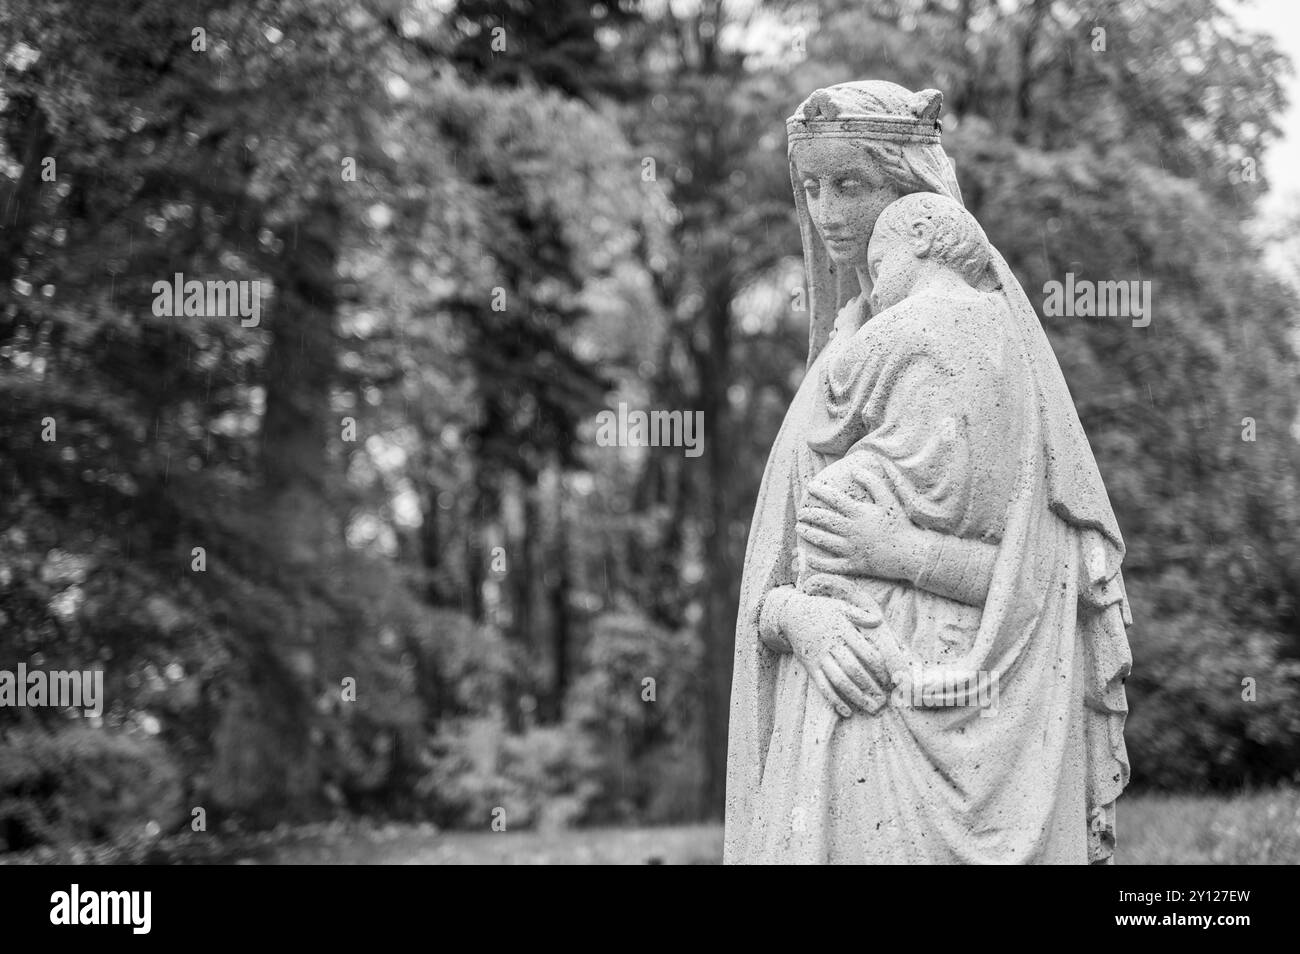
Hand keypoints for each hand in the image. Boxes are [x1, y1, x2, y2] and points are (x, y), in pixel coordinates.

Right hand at [776, 590, 890, 717]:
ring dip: (856, 696)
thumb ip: (860, 615)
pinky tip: (846, 711)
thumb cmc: (820, 610)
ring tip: (871, 707)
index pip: (866, 653)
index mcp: (843, 631)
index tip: (890, 679)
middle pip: (854, 670)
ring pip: (839, 681)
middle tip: (885, 700)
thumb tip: (879, 620)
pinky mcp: (810, 667)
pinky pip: (822, 686)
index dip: (880, 668)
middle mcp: (832, 646)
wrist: (791, 615)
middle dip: (871, 686)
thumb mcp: (840, 606)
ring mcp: (820, 658)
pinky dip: (834, 700)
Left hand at [796, 477, 918, 581]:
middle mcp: (852, 531)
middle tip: (801, 511)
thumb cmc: (901, 525)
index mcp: (860, 513)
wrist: (912, 553)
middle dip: (810, 514)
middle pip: (825, 520)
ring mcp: (852, 549)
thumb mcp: (888, 500)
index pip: (834, 499)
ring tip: (799, 527)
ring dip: (809, 533)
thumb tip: (854, 469)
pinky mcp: (855, 565)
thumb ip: (872, 482)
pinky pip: (832, 565)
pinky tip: (808, 557)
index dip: (820, 491)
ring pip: (824, 540)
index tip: (810, 486)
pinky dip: (819, 562)